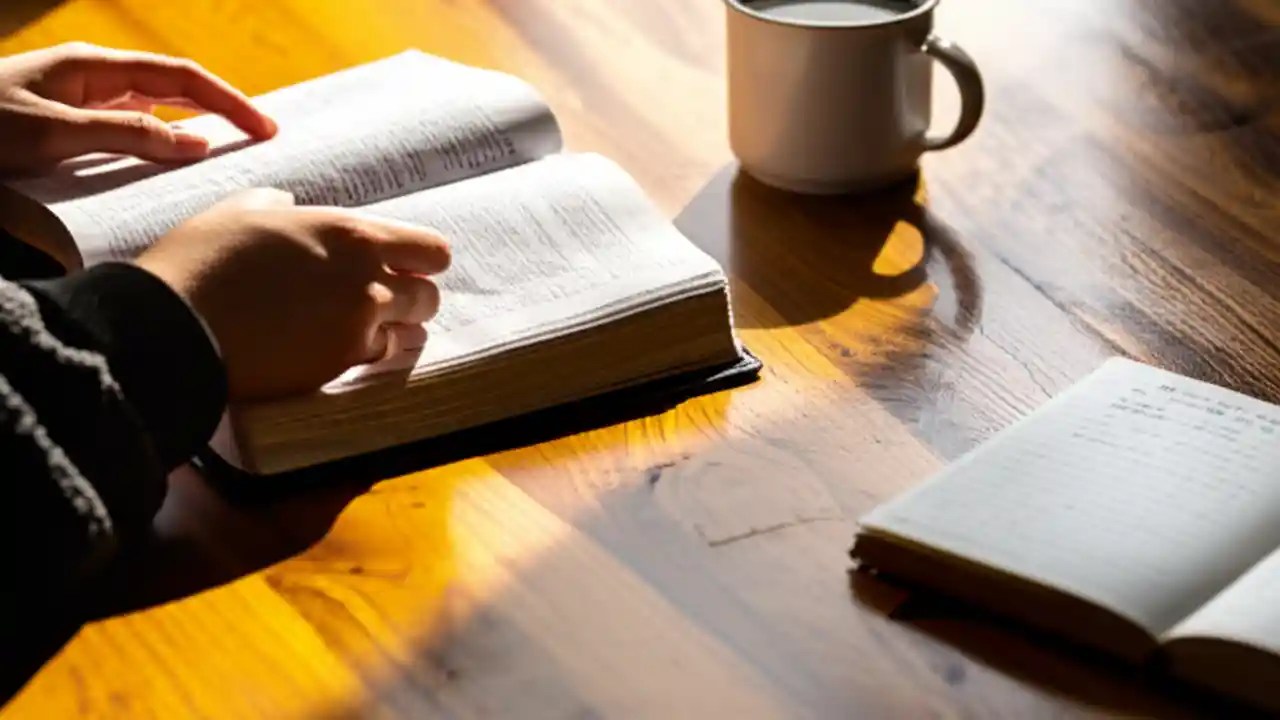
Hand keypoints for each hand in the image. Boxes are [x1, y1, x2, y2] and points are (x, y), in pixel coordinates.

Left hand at [0, 42, 275, 175]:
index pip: (180, 76)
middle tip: (263, 139)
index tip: (266, 129)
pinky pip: (131, 127)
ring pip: (155, 106)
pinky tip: (176, 159)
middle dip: (223, 107)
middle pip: (175, 86)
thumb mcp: (52, 132)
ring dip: (197, 123)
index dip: (229, 100)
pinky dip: (164, 139)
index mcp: (92, 66)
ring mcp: (80, 99)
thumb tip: (195, 141)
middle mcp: (92, 77)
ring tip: (233, 148)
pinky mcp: (68, 124)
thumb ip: (126, 134)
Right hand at [136, 189, 450, 400]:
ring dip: (389, 330)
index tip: (404, 266)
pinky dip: (361, 355)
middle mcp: (368, 281)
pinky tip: (329, 347)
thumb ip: (280, 206)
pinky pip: (373, 361)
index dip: (421, 260)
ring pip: (407, 333)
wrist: (175, 324)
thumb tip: (290, 208)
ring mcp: (357, 327)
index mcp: (351, 233)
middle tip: (377, 300)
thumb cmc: (202, 259)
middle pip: (428, 296)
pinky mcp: (338, 365)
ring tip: (351, 326)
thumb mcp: (241, 209)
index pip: (431, 250)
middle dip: (410, 298)